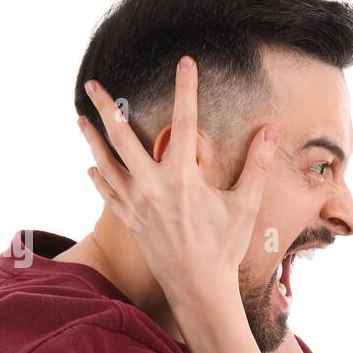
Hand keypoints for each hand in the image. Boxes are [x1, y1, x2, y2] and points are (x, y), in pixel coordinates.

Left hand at [77, 55, 279, 302]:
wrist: (199, 289)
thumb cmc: (224, 248)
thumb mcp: (245, 206)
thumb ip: (256, 165)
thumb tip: (271, 129)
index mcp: (182, 178)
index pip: (184, 122)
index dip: (186, 89)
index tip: (185, 62)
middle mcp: (152, 187)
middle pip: (122, 137)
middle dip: (107, 107)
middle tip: (93, 84)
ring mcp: (136, 204)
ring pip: (105, 163)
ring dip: (92, 139)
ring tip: (81, 118)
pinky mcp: (130, 221)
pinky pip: (108, 194)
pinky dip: (98, 178)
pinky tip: (91, 167)